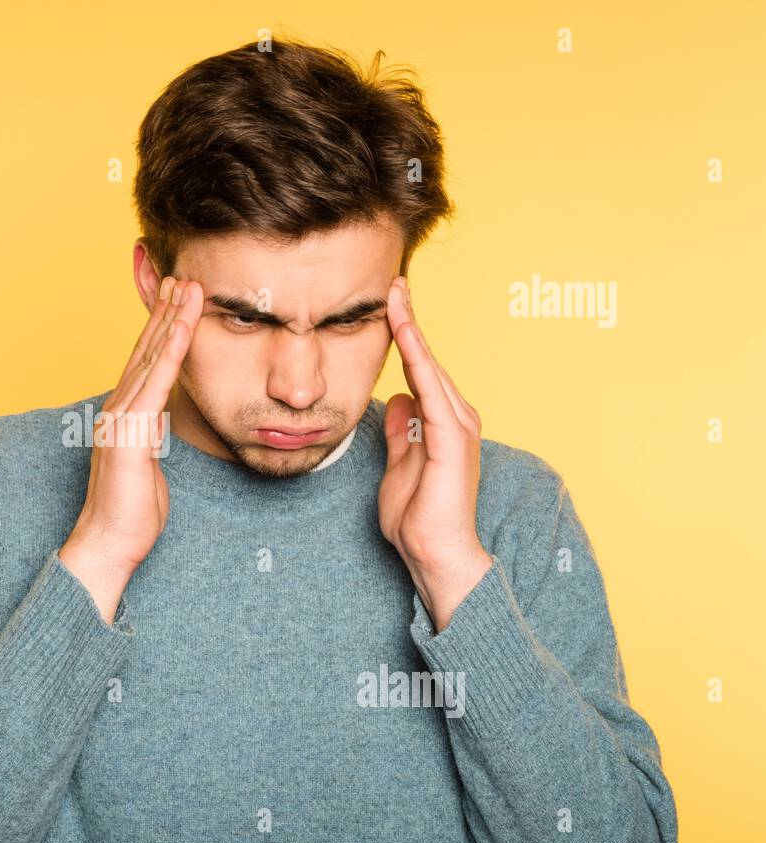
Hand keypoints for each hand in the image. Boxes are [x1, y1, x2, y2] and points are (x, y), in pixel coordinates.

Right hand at [59, 275, 202, 622]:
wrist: (108, 543)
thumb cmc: (130, 512)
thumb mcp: (148, 464)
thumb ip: (151, 436)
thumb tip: (160, 420)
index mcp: (123, 414)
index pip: (144, 362)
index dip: (161, 328)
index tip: (178, 299)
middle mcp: (118, 408)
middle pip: (145, 348)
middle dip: (165, 310)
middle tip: (183, 275)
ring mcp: (121, 416)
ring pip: (150, 356)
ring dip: (171, 318)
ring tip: (188, 286)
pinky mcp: (130, 430)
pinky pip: (155, 381)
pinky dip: (171, 348)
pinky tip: (184, 324)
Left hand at [379, 276, 492, 631]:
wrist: (435, 555)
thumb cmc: (418, 519)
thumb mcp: (398, 466)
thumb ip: (400, 434)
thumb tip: (398, 402)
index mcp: (442, 423)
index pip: (420, 370)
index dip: (406, 335)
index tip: (389, 303)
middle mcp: (456, 418)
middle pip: (427, 360)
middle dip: (410, 320)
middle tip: (393, 282)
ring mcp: (458, 426)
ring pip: (430, 367)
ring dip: (413, 329)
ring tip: (396, 295)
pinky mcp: (452, 439)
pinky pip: (431, 389)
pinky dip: (418, 359)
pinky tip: (404, 333)